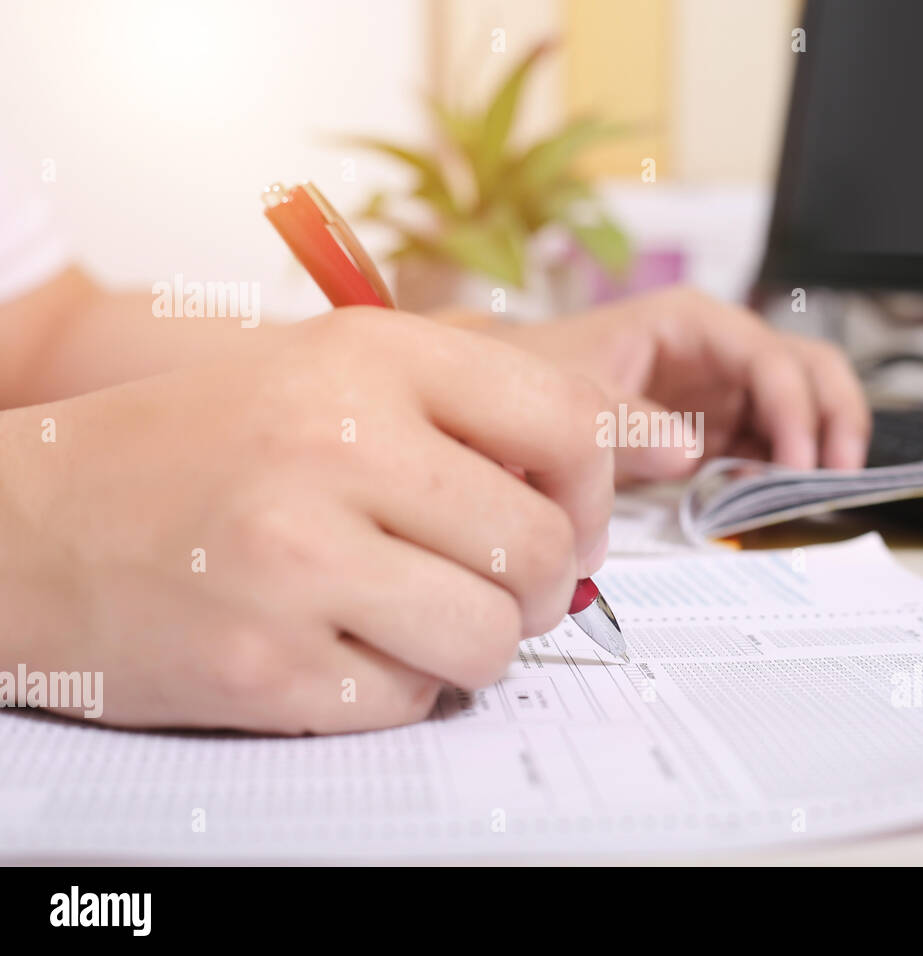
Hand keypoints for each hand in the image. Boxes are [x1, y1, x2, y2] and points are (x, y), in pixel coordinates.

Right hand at [0, 307, 612, 733]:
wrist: (29, 525)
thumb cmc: (199, 450)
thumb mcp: (335, 379)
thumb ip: (488, 406)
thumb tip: (660, 443)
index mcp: (369, 357)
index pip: (572, 421)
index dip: (594, 487)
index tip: (564, 511)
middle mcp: (336, 445)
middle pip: (546, 547)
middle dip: (541, 583)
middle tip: (490, 580)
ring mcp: (297, 559)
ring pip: (496, 637)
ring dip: (475, 643)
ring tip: (413, 613)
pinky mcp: (264, 665)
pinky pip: (414, 700)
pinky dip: (397, 685)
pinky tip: (339, 646)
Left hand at [487, 286, 869, 481]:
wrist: (512, 401)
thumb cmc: (541, 378)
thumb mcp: (576, 397)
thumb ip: (628, 424)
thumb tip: (689, 454)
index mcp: (691, 323)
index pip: (769, 355)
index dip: (794, 407)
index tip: (799, 463)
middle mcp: (720, 351)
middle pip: (809, 369)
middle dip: (833, 417)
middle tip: (834, 476)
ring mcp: (724, 390)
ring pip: (802, 406)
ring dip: (816, 447)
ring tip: (806, 495)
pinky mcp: (718, 428)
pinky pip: (771, 444)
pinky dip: (782, 471)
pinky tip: (769, 500)